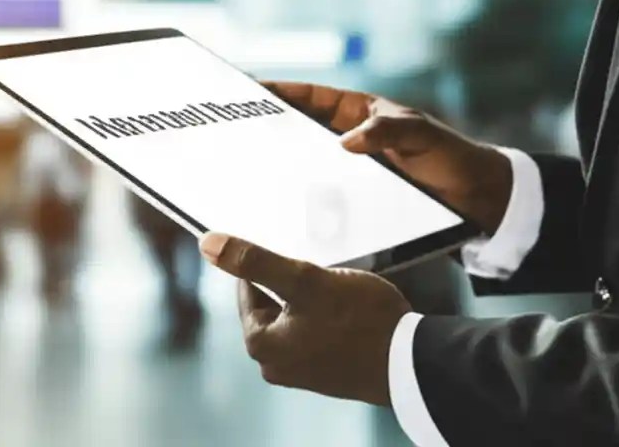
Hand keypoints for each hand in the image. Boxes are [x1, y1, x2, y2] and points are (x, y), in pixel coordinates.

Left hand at [200, 233, 410, 405]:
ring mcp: (301, 373)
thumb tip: (207, 243)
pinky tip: (349, 314)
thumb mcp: (304, 280)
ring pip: (295, 317)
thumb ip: (256, 261)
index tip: (296, 262)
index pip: (248, 289)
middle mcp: (274, 365)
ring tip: (340, 296)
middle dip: (295, 286)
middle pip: (272, 304)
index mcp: (261, 344)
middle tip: (324, 281)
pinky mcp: (326, 374)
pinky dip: (327, 319)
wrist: (411, 363)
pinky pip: (315, 334)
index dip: (271, 267)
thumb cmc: (360, 321)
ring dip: (312, 301)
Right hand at [265, 81, 512, 232]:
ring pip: (306, 162)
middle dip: (270, 128)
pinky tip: (283, 205)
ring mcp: (351, 168)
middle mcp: (350, 138)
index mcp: (361, 112)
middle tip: (237, 132)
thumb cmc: (451, 158)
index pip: (312, 96)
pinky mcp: (356, 197)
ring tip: (249, 170)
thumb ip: (387, 132)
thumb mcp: (421, 136)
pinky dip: (302, 195)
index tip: (249, 90)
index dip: (281, 91)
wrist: (478, 201)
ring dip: (282, 165)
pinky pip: (322, 192)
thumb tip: (346, 142)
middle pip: (300, 128)